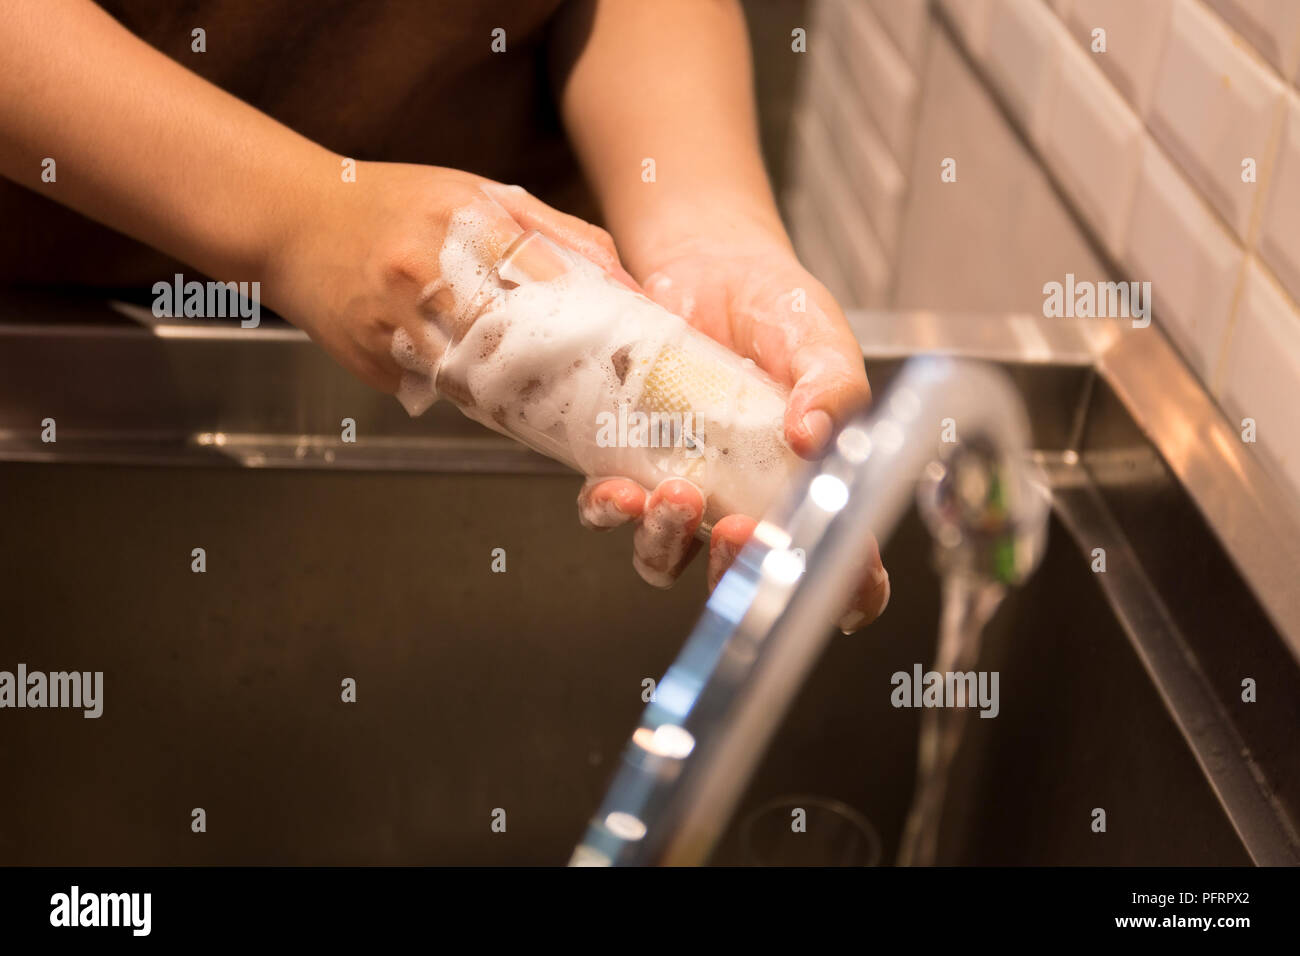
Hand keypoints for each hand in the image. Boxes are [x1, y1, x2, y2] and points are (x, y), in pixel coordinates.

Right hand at [263, 160, 633, 393]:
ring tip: (546, 398)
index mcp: (463, 219)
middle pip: (512, 341)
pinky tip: (483, 388)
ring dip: (514, 392)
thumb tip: (628, 284)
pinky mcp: (371, 358)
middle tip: (595, 393)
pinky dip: (467, 394)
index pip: (545, 282)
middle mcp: (424, 268)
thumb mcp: (480, 195)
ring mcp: (391, 318)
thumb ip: (560, 234)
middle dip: (557, 369)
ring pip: (475, 379)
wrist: (292, 218)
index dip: (587, 323)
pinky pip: (435, 390)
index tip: (618, 353)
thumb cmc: (399, 204)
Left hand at [577, 235, 888, 631]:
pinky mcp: (630, 462)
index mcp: (808, 486)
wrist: (710, 266)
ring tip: (676, 496)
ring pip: (667, 554)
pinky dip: (610, 507)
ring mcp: (686, 488)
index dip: (846, 590)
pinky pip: (610, 507)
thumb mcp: (819, 341)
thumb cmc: (779, 310)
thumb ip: (832, 388)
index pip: (840, 561)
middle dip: (737, 569)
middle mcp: (745, 501)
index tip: (837, 590)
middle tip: (739, 532)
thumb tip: (814, 434)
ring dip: (666, 541)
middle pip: (741, 574)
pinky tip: (618, 485)